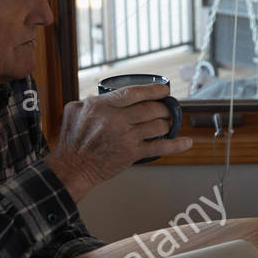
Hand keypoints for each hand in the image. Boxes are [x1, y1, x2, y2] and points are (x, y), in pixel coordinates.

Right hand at [45, 83, 193, 200]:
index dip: (154, 90)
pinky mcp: (132, 154)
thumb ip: (92, 100)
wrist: (72, 167)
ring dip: (167, 123)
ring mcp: (126, 138)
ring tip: (168, 122)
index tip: (164, 90)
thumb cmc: (71, 140)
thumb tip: (105, 95)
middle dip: (163, 108)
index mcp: (103, 106)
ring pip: (157, 125)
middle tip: (166, 108)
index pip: (135, 93)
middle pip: (151, 109)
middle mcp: (117, 120)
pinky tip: (186, 142)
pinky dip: (176, 145)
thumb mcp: (74, 110)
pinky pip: (159, 147)